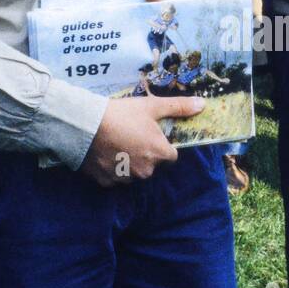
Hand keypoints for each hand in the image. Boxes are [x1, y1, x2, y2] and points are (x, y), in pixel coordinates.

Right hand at [80, 94, 205, 186]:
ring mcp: (125, 178)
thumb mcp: (152, 107)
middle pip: (152, 164)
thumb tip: (203, 105)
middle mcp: (146, 171)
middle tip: (130, 135)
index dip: (161, 144)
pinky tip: (104, 153)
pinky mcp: (107, 182)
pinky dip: (112, 168)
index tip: (149, 134)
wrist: (86, 125)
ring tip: (115, 143)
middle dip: (145, 153)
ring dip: (128, 162)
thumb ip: (179, 107)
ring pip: (133, 172)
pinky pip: (115, 177)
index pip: (170, 155)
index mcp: (160, 154)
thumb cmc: (121, 114)